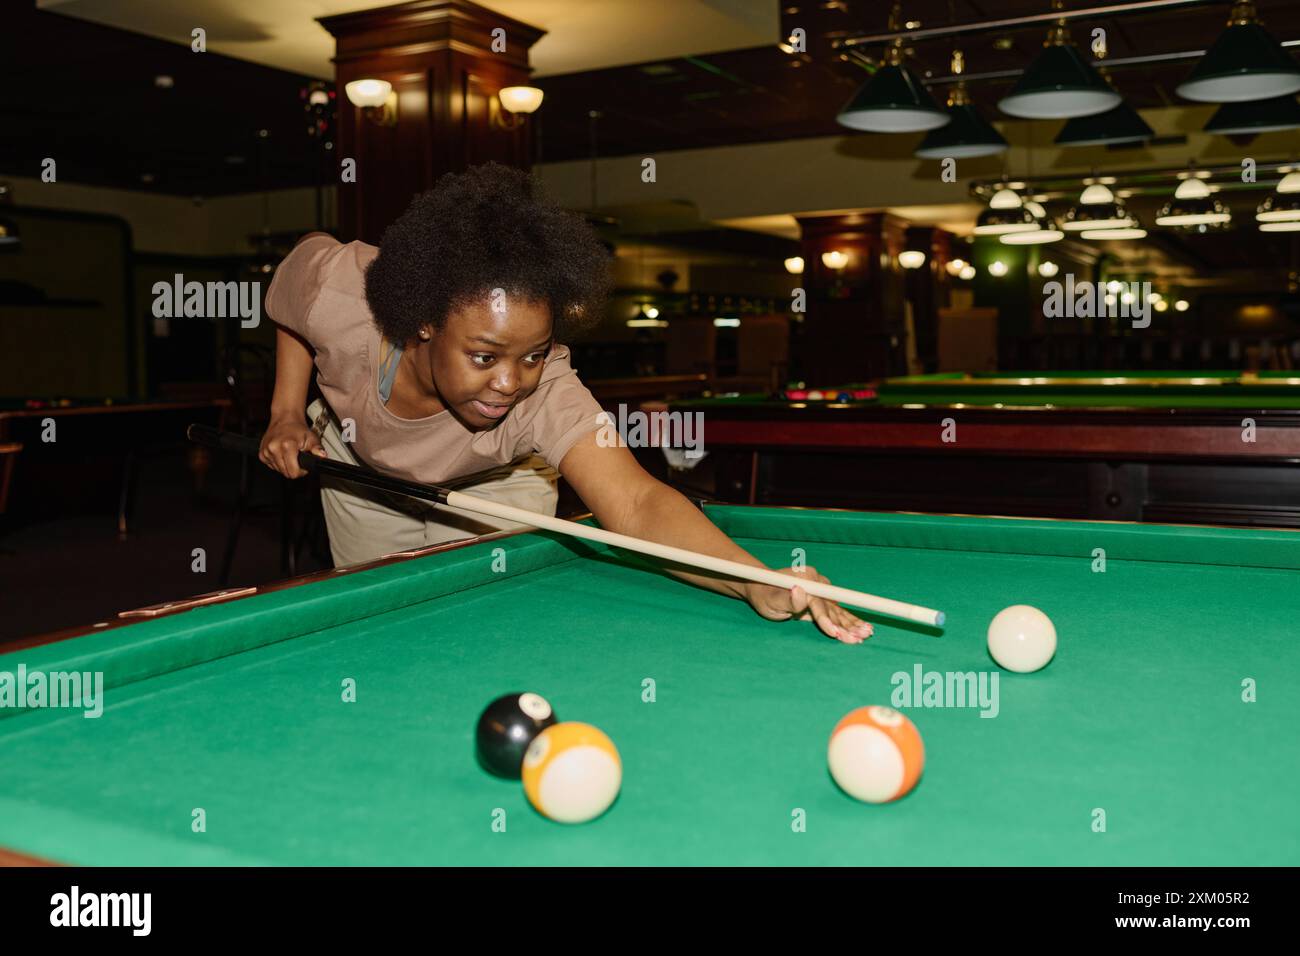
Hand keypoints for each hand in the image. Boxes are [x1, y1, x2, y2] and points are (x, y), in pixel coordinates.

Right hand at [259, 416, 326, 478]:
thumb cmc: (297, 428)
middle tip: (298, 459)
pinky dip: (278, 463)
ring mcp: (266, 452)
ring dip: (285, 465)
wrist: (285, 419)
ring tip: (290, 454)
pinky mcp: (262, 454)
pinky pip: (272, 466)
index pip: (293, 472)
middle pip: (286, 473)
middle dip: (294, 469)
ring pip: (279, 470)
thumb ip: (317, 448)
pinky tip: (282, 454)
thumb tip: (322, 456)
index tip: (303, 466)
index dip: (301, 472)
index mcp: (287, 446)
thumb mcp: (311, 438)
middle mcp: (274, 449)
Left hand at [745, 565, 873, 643]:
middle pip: (833, 606)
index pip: (819, 600)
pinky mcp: (823, 600)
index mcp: (806, 577)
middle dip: (845, 624)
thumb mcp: (771, 600)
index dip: (827, 617)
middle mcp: (818, 582)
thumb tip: (799, 592)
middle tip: (859, 638)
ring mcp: (822, 591)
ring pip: (838, 611)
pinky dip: (848, 622)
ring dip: (852, 624)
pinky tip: (862, 629)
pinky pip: (837, 612)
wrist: (763, 589)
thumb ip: (787, 600)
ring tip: (866, 635)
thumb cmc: (765, 595)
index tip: (834, 632)